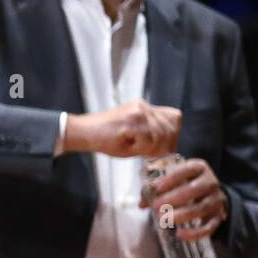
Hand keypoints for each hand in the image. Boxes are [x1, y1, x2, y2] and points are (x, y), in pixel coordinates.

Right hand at [63, 98, 180, 157]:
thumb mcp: (135, 137)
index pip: (175, 117)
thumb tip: (170, 147)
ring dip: (148, 148)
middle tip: (145, 151)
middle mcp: (143, 106)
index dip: (172, 134)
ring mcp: (138, 111)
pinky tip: (127, 144)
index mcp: (145, 108)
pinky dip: (139, 147)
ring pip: (160, 135)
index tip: (160, 147)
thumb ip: (153, 137)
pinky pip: (147, 139)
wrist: (83, 132)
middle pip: (170, 128)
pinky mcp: (130, 119)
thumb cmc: (106, 138)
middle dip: (162, 145)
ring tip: (133, 147)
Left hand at [140, 156, 228, 241]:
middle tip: (157, 206)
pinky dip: (195, 232)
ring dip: (183, 214)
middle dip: (175, 197)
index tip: (156, 187)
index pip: (188, 169)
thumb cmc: (186, 183)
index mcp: (199, 168)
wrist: (209, 194)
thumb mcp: (174, 179)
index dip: (172, 178)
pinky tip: (180, 234)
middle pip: (196, 189)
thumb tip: (142, 203)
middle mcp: (211, 182)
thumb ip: (157, 188)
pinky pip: (209, 226)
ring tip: (165, 219)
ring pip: (202, 207)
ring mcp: (216, 200)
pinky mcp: (218, 217)